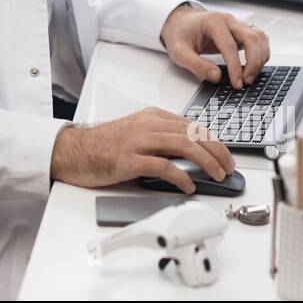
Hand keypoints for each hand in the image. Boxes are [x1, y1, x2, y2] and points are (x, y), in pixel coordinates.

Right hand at [50, 108, 235, 191]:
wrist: (74, 150)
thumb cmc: (104, 145)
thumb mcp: (137, 133)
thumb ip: (162, 139)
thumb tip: (191, 156)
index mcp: (152, 117)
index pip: (193, 125)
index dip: (214, 141)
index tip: (226, 156)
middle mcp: (148, 125)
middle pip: (193, 133)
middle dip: (217, 151)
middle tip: (228, 167)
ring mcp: (138, 141)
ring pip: (184, 145)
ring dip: (206, 162)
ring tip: (217, 175)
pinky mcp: (129, 160)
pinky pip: (163, 166)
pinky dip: (181, 176)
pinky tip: (189, 185)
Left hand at [161, 6, 269, 88]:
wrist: (180, 22)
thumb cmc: (179, 34)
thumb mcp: (178, 51)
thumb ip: (195, 65)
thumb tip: (216, 77)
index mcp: (212, 22)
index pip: (229, 45)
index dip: (235, 67)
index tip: (237, 84)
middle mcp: (228, 20)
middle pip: (251, 38)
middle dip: (253, 62)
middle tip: (246, 82)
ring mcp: (236, 24)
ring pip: (258, 38)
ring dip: (260, 58)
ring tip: (250, 76)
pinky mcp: (241, 31)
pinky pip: (258, 39)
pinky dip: (261, 52)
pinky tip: (254, 66)